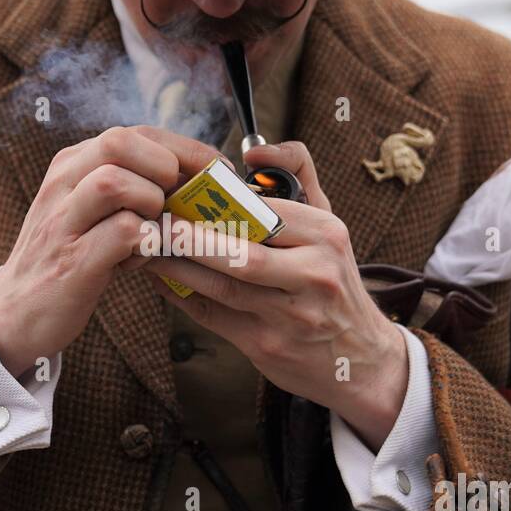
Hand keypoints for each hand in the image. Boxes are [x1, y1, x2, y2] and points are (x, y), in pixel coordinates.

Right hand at [0, 125, 218, 376]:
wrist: (16, 313)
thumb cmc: (70, 258)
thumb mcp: (91, 212)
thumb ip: (130, 189)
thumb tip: (195, 182)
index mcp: (71, 165)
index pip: (133, 133)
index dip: (182, 148)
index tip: (215, 171)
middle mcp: (62, 185)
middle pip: (118, 142)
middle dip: (165, 165)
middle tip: (179, 198)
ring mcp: (63, 223)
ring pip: (114, 182)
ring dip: (150, 202)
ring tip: (154, 227)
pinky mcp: (72, 263)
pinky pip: (119, 234)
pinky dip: (145, 243)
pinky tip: (141, 260)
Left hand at [143, 144, 408, 449]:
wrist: (363, 360)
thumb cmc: (335, 281)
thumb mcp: (331, 224)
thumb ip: (299, 176)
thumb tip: (253, 151)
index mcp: (327, 235)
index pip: (264, 212)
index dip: (217, 203)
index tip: (179, 191)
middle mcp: (314, 275)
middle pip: (240, 252)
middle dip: (189, 237)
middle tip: (153, 221)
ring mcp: (292, 316)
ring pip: (222, 286)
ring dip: (178, 267)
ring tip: (147, 247)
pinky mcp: (269, 347)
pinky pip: (215, 317)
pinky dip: (184, 297)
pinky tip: (162, 281)